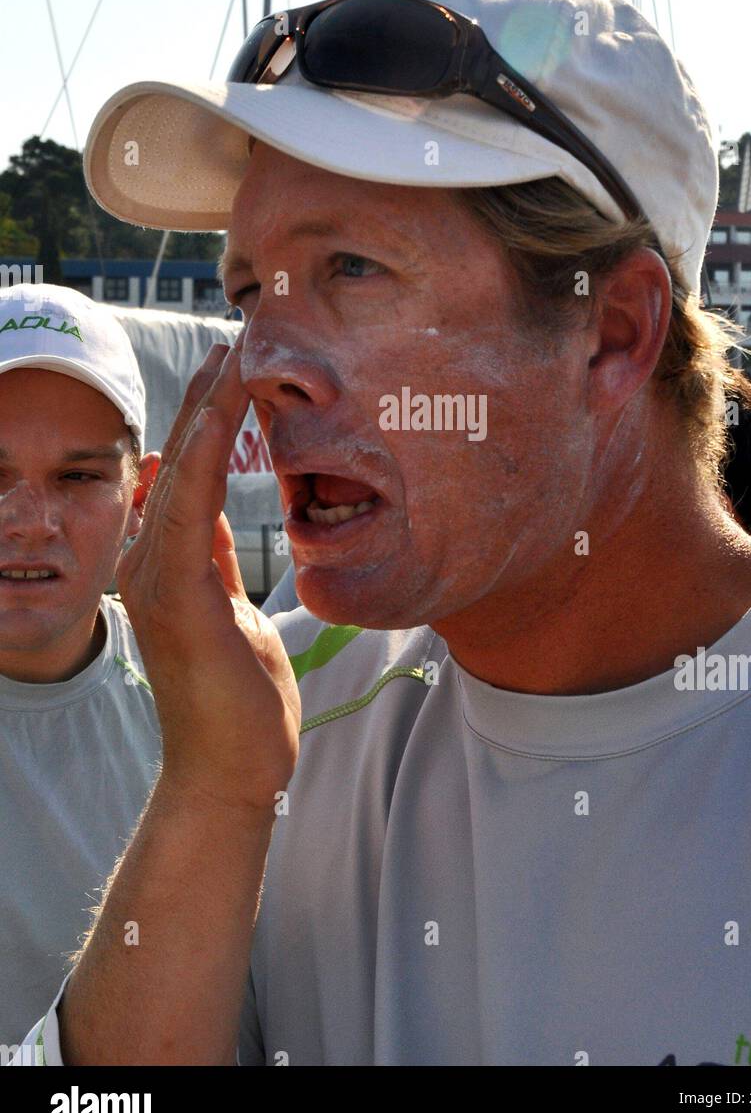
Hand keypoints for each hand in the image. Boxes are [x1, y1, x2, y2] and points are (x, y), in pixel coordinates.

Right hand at [117, 342, 300, 812]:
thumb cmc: (238, 700)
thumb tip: (211, 514)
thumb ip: (214, 561)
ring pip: (182, 472)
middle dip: (206, 398)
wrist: (230, 773)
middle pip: (178, 462)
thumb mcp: (231, 611)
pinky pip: (192, 505)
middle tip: (234, 339)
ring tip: (232, 355)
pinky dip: (209, 452)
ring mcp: (157, 578)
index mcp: (167, 565)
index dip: (208, 419)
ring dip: (209, 410)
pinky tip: (227, 411)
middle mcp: (150, 562)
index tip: (233, 368)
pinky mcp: (177, 595)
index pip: (187, 475)